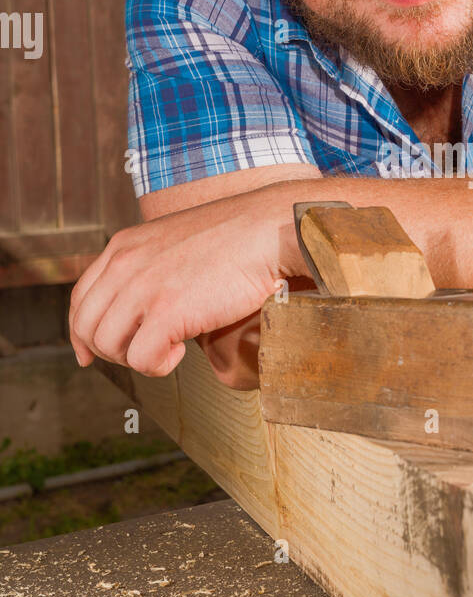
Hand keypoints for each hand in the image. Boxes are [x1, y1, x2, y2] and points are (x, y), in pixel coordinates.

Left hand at [69, 184, 297, 376]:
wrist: (267, 230)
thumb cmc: (235, 237)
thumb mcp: (174, 240)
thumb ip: (149, 265)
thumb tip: (143, 305)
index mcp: (124, 246)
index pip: (80, 298)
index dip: (80, 332)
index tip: (89, 354)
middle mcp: (125, 265)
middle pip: (87, 326)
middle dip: (110, 351)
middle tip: (143, 354)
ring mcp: (144, 287)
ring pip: (108, 346)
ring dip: (136, 358)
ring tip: (168, 349)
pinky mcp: (168, 312)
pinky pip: (141, 359)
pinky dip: (159, 365)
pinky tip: (181, 351)